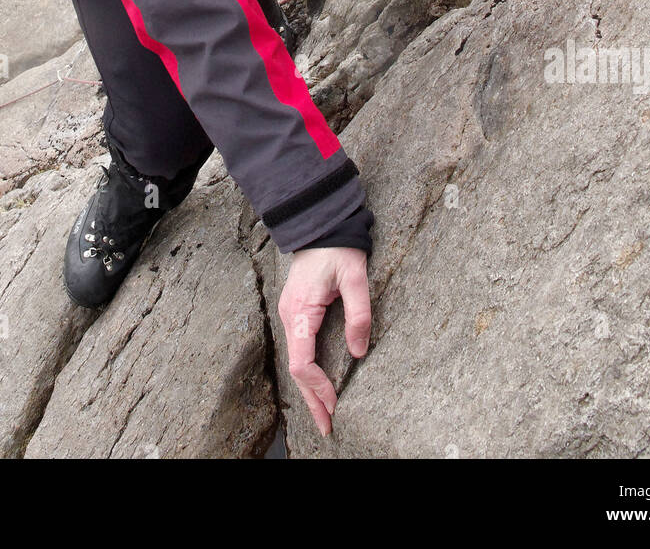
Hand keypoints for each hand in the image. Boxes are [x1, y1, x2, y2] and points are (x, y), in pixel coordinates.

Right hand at [277, 246, 371, 437]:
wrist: (319, 223)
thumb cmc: (338, 248)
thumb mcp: (355, 277)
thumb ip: (359, 314)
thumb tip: (358, 352)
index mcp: (301, 311)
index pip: (303, 362)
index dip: (318, 388)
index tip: (335, 405)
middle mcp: (290, 316)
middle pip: (297, 370)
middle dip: (312, 400)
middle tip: (328, 427)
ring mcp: (290, 315)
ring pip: (297, 361)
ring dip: (310, 389)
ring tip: (325, 413)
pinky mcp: (296, 312)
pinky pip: (300, 349)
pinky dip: (308, 372)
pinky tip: (318, 384)